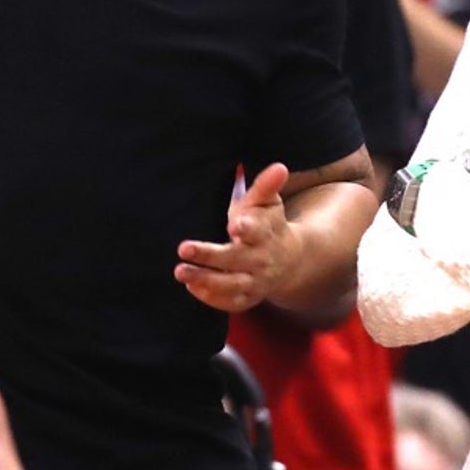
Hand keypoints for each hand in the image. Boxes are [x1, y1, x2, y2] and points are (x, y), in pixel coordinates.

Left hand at [175, 163, 303, 312]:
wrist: (289, 260)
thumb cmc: (269, 224)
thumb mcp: (268, 203)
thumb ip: (266, 186)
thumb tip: (279, 167)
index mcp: (266, 233)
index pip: (257, 231)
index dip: (247, 228)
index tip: (234, 225)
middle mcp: (261, 260)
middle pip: (236, 260)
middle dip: (210, 256)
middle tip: (183, 248)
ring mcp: (256, 282)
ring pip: (231, 285)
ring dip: (205, 280)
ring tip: (180, 271)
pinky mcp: (248, 298)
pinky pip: (231, 303)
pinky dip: (212, 298)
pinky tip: (191, 286)